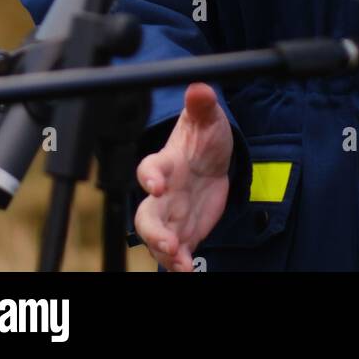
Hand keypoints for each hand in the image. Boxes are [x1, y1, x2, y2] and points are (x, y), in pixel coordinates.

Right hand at [134, 83, 234, 271]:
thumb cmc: (204, 134)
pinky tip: (187, 271)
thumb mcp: (208, 117)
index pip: (149, 169)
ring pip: (156, 239)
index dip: (149, 177)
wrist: (213, 157)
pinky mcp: (184, 231)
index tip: (157, 185)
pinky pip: (176, 252)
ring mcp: (171, 214)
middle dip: (153, 232)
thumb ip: (202, 104)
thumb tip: (200, 88)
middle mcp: (162, 193)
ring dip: (165, 254)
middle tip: (168, 243)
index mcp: (165, 163)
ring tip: (180, 264)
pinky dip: (179, 263)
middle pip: (145, 216)